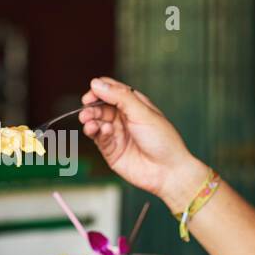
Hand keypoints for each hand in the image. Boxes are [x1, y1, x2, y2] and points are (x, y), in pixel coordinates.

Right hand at [79, 77, 208, 211]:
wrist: (167, 172)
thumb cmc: (162, 140)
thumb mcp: (142, 112)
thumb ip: (119, 97)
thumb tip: (96, 83)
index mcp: (134, 104)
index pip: (111, 90)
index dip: (99, 90)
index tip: (91, 95)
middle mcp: (124, 117)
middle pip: (100, 106)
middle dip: (91, 108)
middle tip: (86, 113)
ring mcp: (117, 133)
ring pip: (96, 122)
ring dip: (90, 120)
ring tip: (90, 124)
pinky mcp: (111, 150)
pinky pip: (98, 138)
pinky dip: (95, 133)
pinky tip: (101, 132)